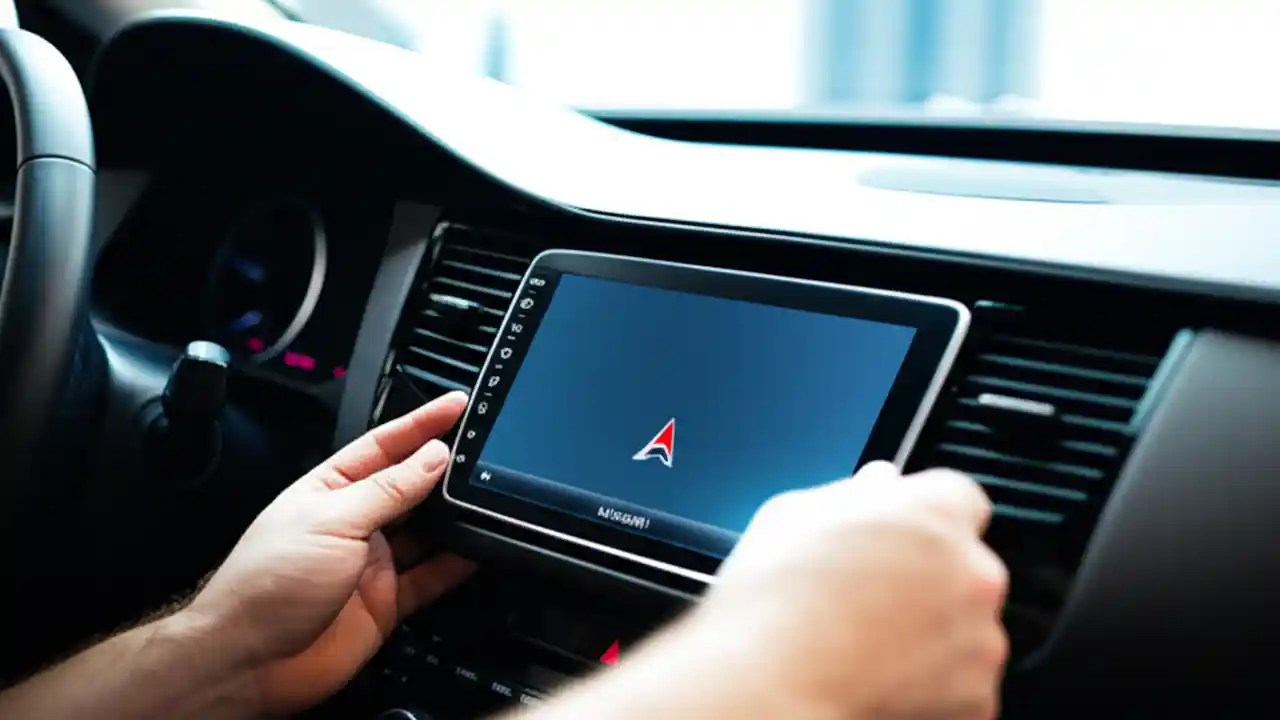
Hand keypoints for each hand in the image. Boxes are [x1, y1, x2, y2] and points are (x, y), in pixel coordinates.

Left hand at [184, 391, 475, 715]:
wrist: (248, 662)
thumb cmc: (266, 583)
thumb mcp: (333, 521)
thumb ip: (389, 490)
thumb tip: (433, 456)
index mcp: (331, 489)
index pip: (385, 445)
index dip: (422, 422)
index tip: (458, 404)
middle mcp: (354, 521)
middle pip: (410, 486)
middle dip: (445, 468)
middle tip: (484, 451)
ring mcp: (371, 562)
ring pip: (427, 531)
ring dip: (455, 517)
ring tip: (489, 497)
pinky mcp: (386, 602)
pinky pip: (431, 577)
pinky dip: (456, 565)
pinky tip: (480, 550)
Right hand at [705, 462, 1008, 718]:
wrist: (772, 686)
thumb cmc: (774, 598)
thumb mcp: (792, 515)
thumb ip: (853, 493)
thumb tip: (878, 484)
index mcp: (935, 512)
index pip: (959, 500)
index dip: (923, 521)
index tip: (896, 538)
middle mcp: (973, 570)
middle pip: (965, 567)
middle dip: (929, 581)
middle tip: (870, 599)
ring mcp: (981, 638)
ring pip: (965, 630)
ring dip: (932, 637)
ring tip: (866, 647)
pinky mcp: (977, 698)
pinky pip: (962, 687)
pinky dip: (931, 689)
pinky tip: (878, 681)